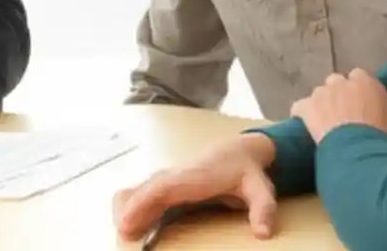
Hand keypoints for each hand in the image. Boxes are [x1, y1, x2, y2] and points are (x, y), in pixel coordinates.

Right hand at [113, 134, 277, 241]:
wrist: (239, 151)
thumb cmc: (247, 172)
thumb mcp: (261, 190)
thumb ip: (263, 209)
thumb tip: (263, 233)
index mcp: (195, 177)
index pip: (163, 187)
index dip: (142, 203)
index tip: (127, 222)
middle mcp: (176, 175)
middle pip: (144, 190)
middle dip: (129, 212)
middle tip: (122, 236)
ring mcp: (168, 177)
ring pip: (138, 190)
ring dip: (126, 208)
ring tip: (123, 232)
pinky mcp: (165, 183)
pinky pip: (142, 192)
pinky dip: (130, 205)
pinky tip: (127, 223)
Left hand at [290, 68, 386, 143]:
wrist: (359, 156)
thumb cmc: (386, 144)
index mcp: (367, 83)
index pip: (360, 77)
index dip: (360, 93)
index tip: (363, 108)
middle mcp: (342, 82)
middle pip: (337, 83)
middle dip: (340, 96)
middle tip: (346, 118)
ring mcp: (321, 93)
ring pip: (320, 94)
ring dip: (323, 106)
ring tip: (329, 126)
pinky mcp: (306, 108)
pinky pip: (301, 107)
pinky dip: (304, 115)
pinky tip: (309, 128)